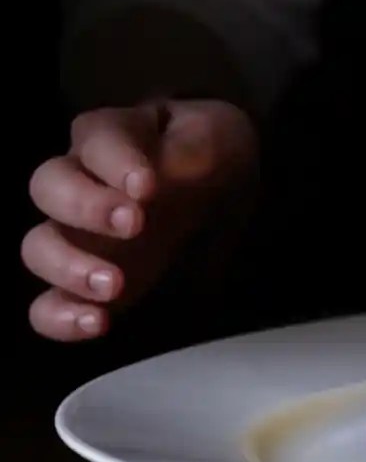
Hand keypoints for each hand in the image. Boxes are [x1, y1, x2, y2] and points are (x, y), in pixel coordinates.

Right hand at [23, 99, 256, 340]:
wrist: (231, 202)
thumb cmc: (215, 159)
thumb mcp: (218, 139)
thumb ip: (191, 151)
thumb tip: (153, 180)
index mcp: (113, 138)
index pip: (99, 139)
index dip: (117, 161)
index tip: (148, 186)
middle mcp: (82, 183)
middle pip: (50, 187)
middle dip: (86, 207)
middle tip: (135, 225)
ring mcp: (80, 237)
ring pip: (38, 247)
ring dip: (68, 266)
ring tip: (113, 284)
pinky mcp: (88, 284)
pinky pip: (48, 304)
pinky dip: (61, 317)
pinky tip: (94, 323)